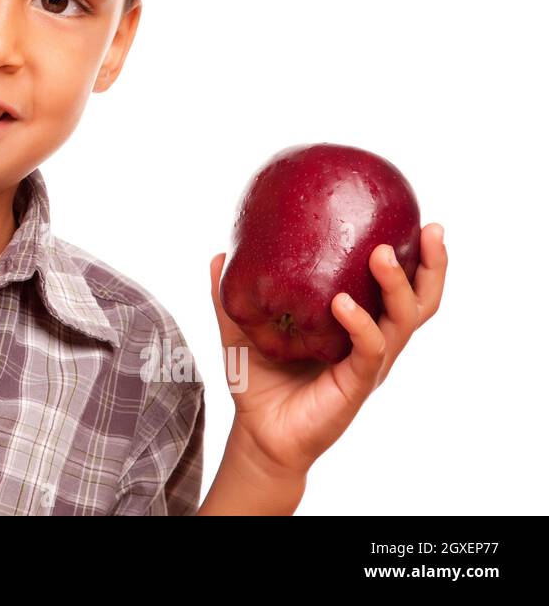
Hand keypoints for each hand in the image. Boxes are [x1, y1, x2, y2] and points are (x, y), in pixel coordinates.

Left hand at [208, 223, 447, 476]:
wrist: (256, 433)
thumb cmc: (259, 381)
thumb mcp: (243, 328)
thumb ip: (233, 294)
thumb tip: (220, 253)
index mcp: (357, 324)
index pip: (401, 286)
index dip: (418, 257)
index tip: (421, 220)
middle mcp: (373, 342)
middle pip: (420, 301)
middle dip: (432, 265)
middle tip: (429, 230)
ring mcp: (368, 364)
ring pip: (403, 321)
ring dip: (397, 285)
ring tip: (380, 255)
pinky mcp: (356, 384)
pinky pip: (369, 350)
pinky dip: (360, 324)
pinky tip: (342, 304)